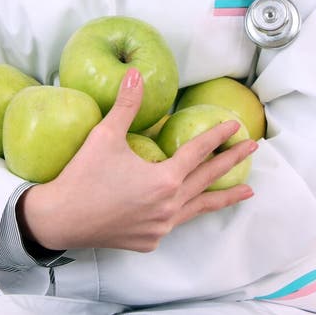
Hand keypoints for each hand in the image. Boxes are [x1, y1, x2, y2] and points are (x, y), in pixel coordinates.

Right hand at [16, 68, 256, 252]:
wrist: (60, 219)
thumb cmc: (83, 175)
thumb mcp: (105, 136)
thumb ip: (126, 106)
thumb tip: (135, 74)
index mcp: (164, 180)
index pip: (199, 152)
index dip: (218, 136)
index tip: (235, 126)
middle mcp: (169, 206)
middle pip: (208, 180)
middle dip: (232, 162)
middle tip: (254, 149)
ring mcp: (161, 227)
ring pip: (199, 208)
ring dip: (223, 197)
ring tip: (247, 192)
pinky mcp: (149, 240)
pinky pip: (176, 223)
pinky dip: (188, 211)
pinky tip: (190, 206)